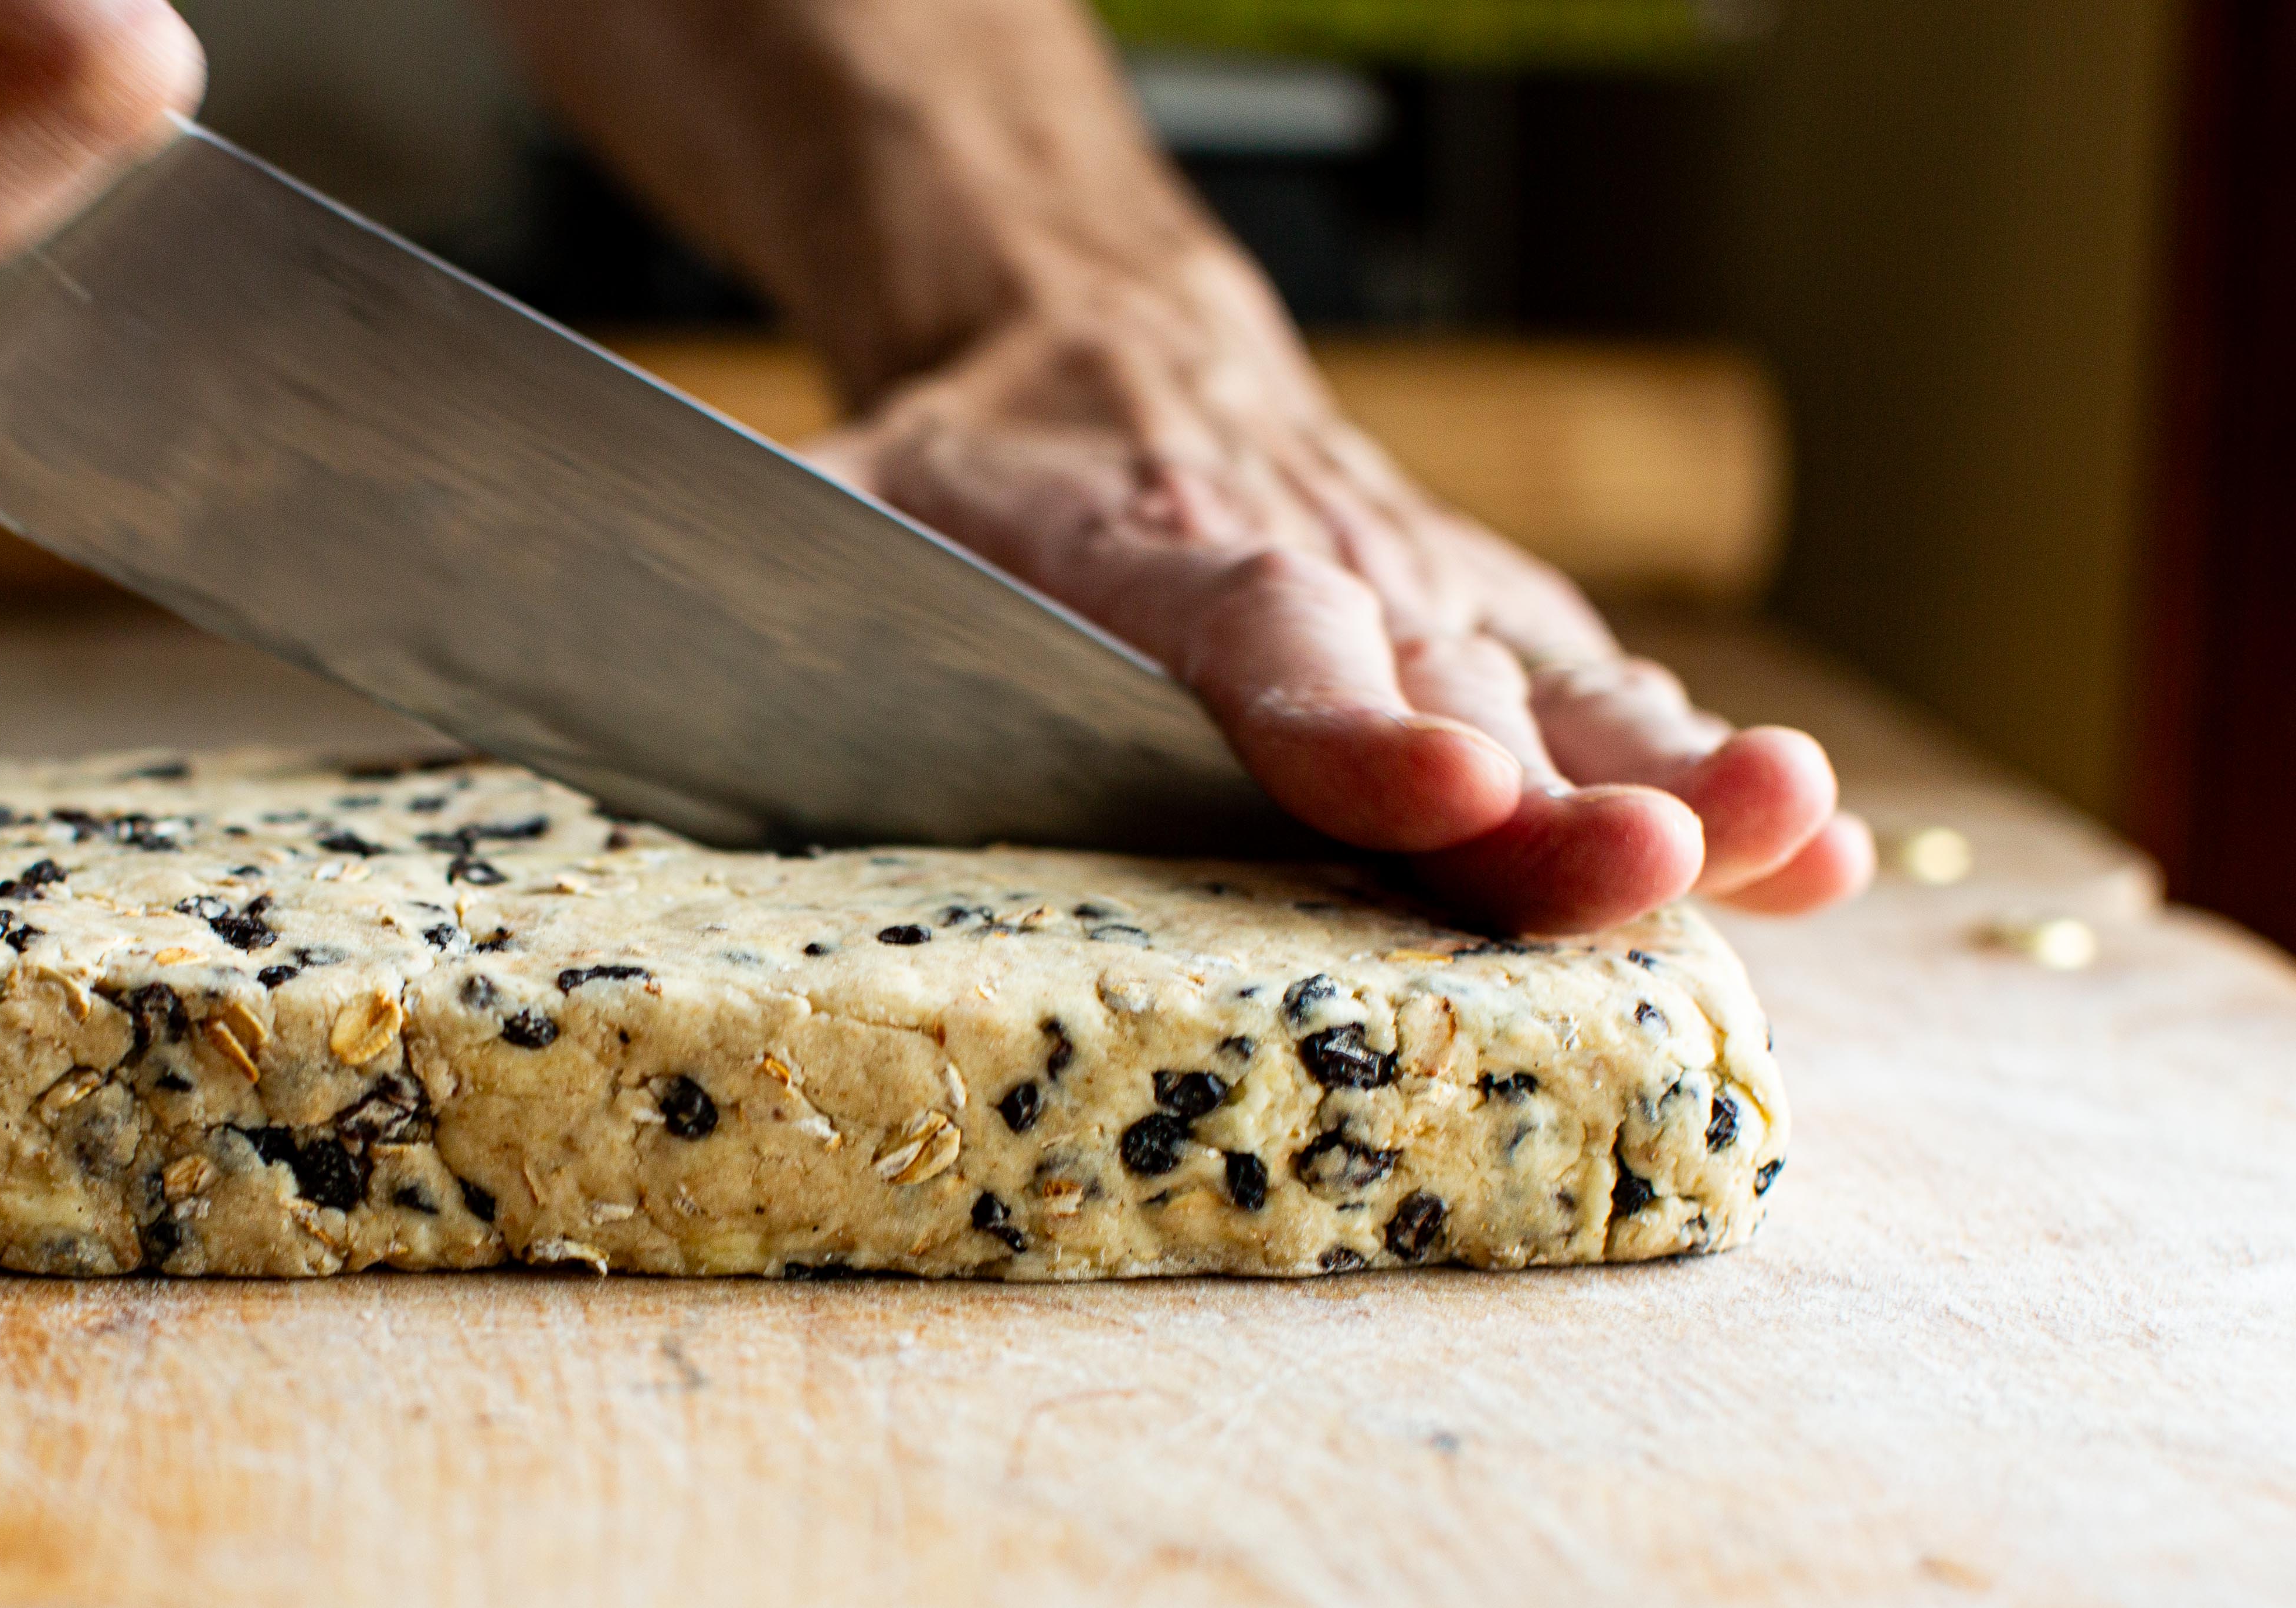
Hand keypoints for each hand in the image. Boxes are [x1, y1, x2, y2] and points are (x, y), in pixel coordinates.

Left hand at [810, 247, 1873, 933]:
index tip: (1418, 793)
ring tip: (1789, 839)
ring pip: (1552, 689)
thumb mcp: (820, 516)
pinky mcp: (1477, 620)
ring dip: (1665, 776)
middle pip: (1435, 687)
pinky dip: (1695, 762)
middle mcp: (1306, 562)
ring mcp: (1413, 589)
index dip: (1334, 722)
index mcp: (1131, 542)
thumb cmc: (944, 481)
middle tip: (1633, 861)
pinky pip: (1595, 690)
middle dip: (1534, 791)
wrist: (1081, 327)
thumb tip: (562, 671)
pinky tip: (1812, 848)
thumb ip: (739, 609)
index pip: (1251, 634)